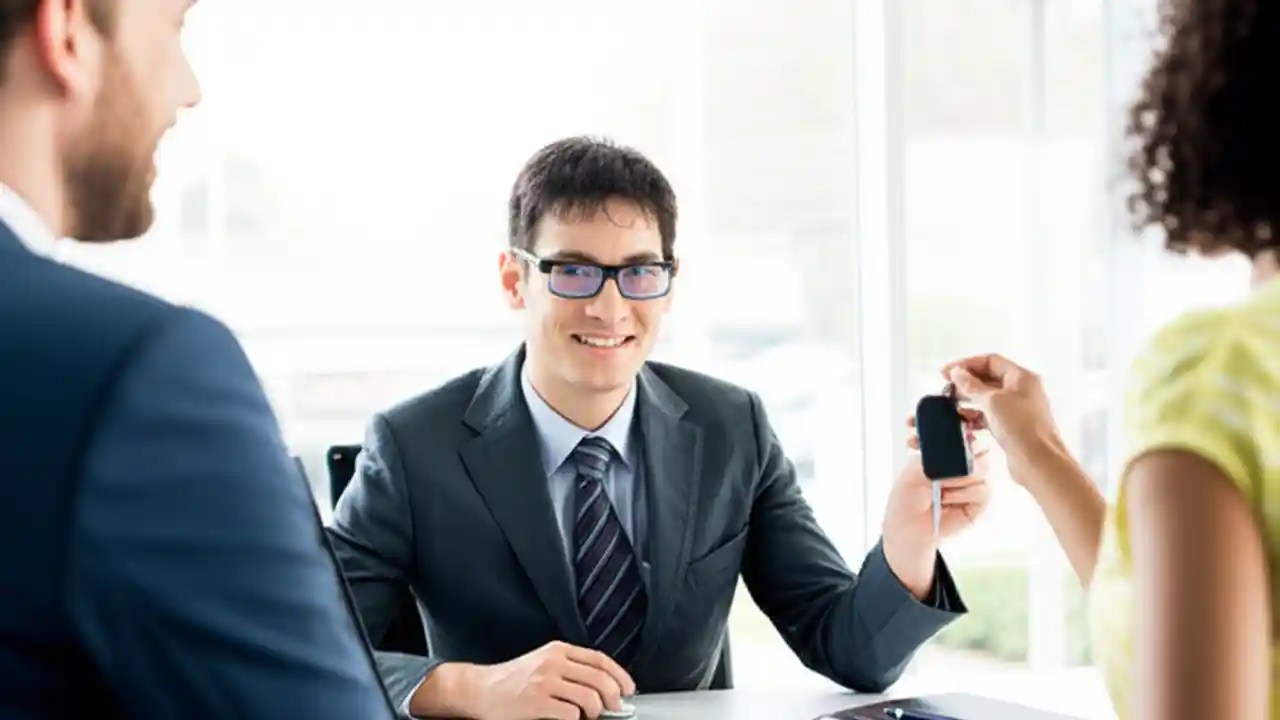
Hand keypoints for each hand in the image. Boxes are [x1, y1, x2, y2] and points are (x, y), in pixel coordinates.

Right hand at [443, 641, 635, 719]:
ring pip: (590, 698)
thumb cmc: (512, 679)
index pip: (600, 660)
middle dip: (614, 698)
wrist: (479, 689)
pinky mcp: (536, 704)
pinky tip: (569, 719)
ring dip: (595, 712)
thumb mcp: (543, 662)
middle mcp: (553, 663)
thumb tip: (605, 684)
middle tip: (614, 709)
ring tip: (588, 716)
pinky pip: (571, 714)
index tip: (628, 689)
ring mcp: (544, 683)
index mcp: (558, 650)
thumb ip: (570, 667)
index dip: (620, 675)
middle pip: (600, 679)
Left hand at [881, 437, 990, 599]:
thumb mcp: (914, 469)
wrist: (908, 525)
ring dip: (958, 479)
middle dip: (963, 458)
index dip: (966, 434)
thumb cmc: (908, 496)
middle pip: (981, 448)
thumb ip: (937, 456)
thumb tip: (963, 450)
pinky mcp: (979, 501)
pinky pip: (983, 490)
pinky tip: (948, 499)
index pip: (966, 434)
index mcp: (947, 452)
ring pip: (983, 469)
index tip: (960, 435)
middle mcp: (963, 464)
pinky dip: (964, 494)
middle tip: (942, 472)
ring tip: (940, 490)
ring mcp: (973, 482)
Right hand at [941, 354, 1064, 480]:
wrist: (1038, 462)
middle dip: (966, 383)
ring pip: (987, 398)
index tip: (947, 373)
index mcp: (1021, 377)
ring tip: (951, 406)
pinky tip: (964, 422)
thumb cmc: (1020, 427)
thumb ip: (971, 385)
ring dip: (969, 401)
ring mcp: (1017, 409)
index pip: (991, 361)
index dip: (967, 364)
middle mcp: (1021, 390)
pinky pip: (989, 416)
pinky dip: (976, 417)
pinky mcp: (1012, 427)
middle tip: (946, 390)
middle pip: (988, 378)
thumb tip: (956, 373)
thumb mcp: (992, 401)